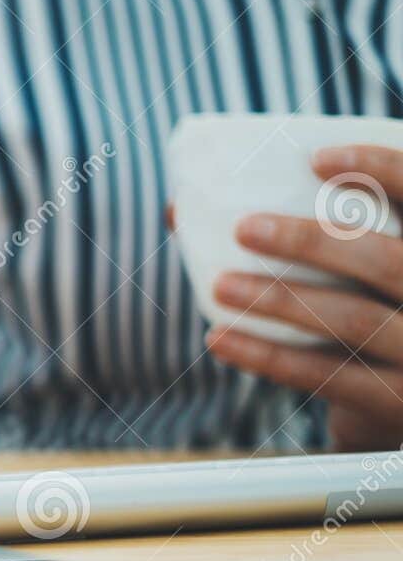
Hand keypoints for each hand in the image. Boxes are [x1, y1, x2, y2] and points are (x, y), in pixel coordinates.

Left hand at [202, 144, 402, 450]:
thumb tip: (179, 209)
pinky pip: (327, 376)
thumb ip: (297, 231)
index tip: (316, 159)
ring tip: (222, 285)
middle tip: (244, 228)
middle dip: (313, 242)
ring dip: (280, 300)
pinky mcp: (394, 401)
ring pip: (354, 320)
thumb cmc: (359, 308)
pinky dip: (268, 357)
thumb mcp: (352, 267)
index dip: (383, 168)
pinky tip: (220, 339)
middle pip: (388, 262)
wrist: (395, 399)